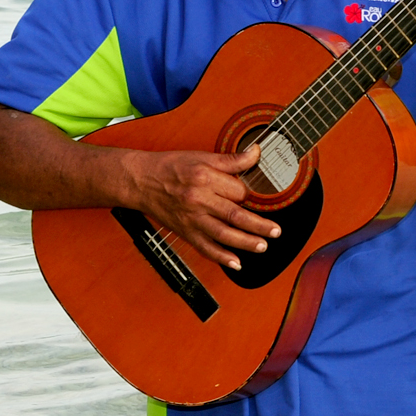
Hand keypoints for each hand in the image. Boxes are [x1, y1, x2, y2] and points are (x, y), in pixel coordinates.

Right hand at [124, 143, 279, 269]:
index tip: (253, 196)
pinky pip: (204, 248)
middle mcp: (198, 200)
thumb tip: (256, 152)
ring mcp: (191, 219)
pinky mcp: (185, 232)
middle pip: (234, 215)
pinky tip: (236, 263)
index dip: (248, 195)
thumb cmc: (170, 167)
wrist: (139, 180)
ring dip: (245, 243)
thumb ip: (231, 160)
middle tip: (275, 231)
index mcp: (204, 179)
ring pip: (223, 234)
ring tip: (262, 246)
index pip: (237, 191)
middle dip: (258, 225)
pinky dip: (220, 258)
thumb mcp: (202, 157)